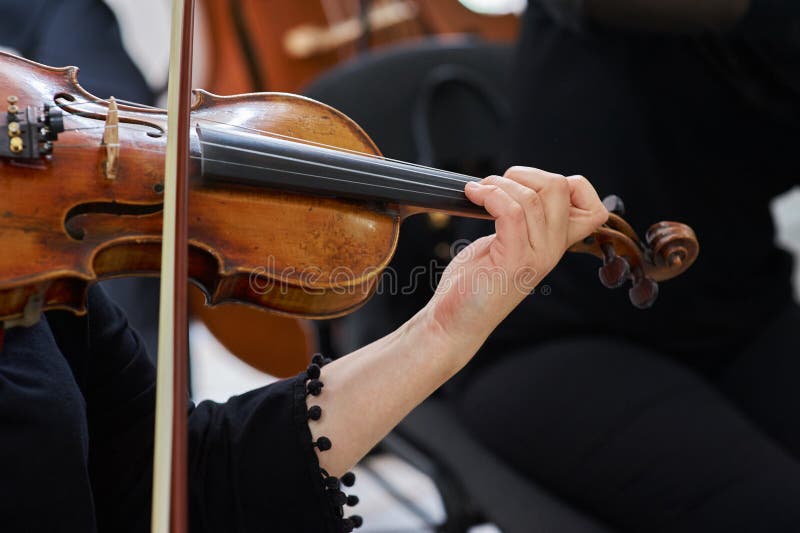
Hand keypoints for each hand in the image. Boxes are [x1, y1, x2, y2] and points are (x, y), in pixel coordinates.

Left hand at [422, 166, 607, 350]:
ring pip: (532, 197)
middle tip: (497, 186)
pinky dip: (489, 195)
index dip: (571, 186)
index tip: (532, 188)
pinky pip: (511, 212)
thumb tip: (521, 183)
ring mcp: (535, 257)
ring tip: (478, 191)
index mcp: (556, 245)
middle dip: (525, 174)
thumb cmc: (476, 281)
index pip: (595, 209)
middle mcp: (552, 251)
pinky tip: (472, 195)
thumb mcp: (508, 244)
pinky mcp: (513, 262)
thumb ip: (525, 220)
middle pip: (561, 187)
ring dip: (498, 184)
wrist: (455, 321)